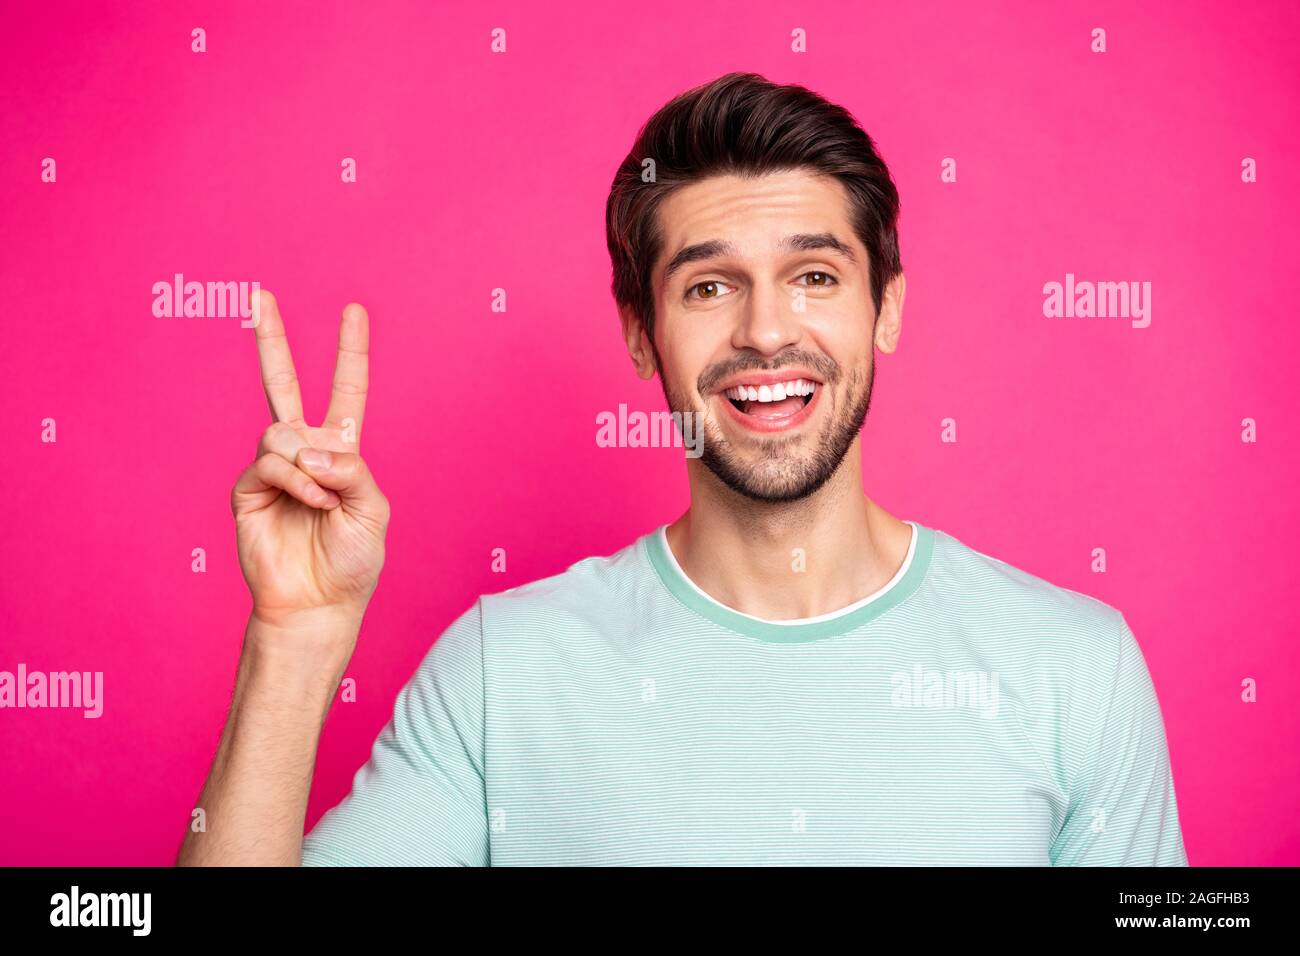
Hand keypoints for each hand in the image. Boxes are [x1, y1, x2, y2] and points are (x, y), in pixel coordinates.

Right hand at [231, 290, 388, 629]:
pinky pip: (270, 463)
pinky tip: (308, 504)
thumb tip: (307, 447)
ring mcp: (274, 469)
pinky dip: (295, 481)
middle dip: (271, 340)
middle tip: (260, 296)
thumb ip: (352, 469)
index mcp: (342, 452)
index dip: (350, 353)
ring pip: (281, 432)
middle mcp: (305, 452)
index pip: (347, 391)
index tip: (353, 311)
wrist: (318, 603)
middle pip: (284, 384)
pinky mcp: (248, 489)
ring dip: (307, 465)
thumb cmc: (353, 561)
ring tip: (321, 500)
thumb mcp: (373, 509)